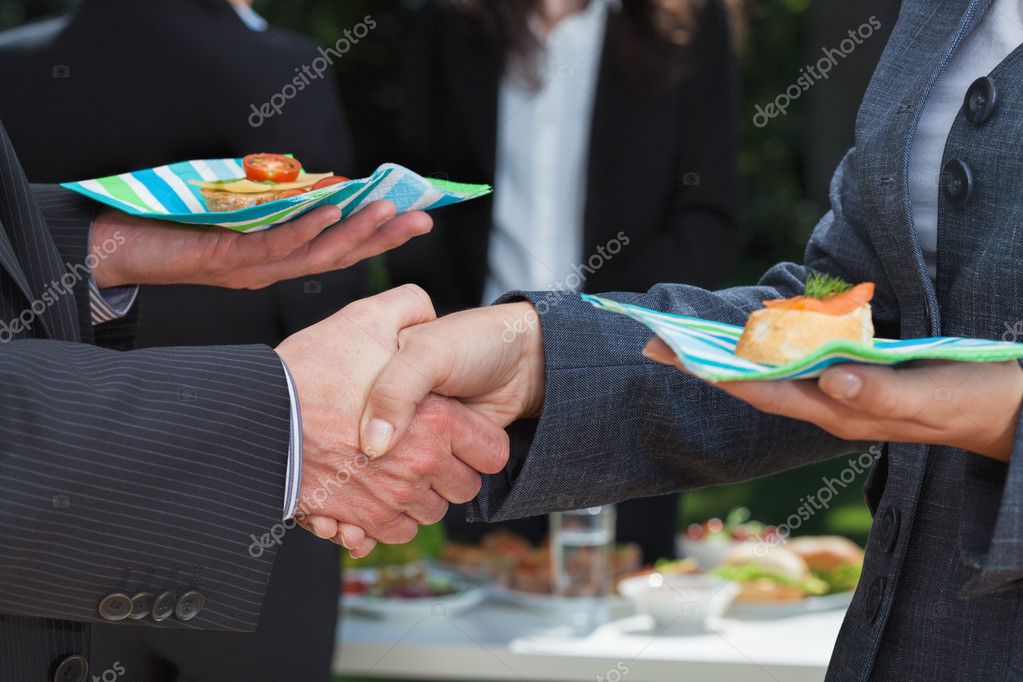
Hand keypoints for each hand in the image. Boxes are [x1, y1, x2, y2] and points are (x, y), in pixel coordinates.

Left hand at [90, 200, 429, 288]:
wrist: (119, 248)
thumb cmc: (175, 230)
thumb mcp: (235, 216)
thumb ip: (273, 208)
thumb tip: (315, 184)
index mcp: (277, 261)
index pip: (338, 250)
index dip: (379, 237)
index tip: (416, 218)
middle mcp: (272, 270)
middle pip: (339, 256)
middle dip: (384, 238)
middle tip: (423, 218)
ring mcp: (253, 268)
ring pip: (316, 254)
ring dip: (356, 232)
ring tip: (389, 209)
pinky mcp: (228, 260)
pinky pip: (276, 245)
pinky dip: (307, 227)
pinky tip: (332, 208)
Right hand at [275, 286, 509, 550]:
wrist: (255, 417)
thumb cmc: (310, 369)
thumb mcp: (365, 320)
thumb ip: (408, 308)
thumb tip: (427, 312)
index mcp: (436, 421)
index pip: (492, 452)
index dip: (479, 442)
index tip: (458, 431)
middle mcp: (420, 465)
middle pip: (464, 487)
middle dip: (450, 471)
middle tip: (424, 448)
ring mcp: (391, 498)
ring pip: (430, 512)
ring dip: (420, 496)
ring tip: (396, 468)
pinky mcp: (361, 521)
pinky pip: (397, 532)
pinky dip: (390, 519)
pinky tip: (376, 493)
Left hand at [644, 337, 1022, 461]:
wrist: (1011, 413)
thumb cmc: (976, 403)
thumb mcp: (933, 397)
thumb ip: (882, 393)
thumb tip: (828, 380)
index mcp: (841, 412)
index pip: (761, 390)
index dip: (713, 372)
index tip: (669, 354)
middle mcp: (832, 405)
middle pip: (753, 382)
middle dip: (704, 363)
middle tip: (654, 342)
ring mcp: (844, 394)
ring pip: (773, 373)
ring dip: (730, 355)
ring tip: (689, 338)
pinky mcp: (860, 379)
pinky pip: (801, 362)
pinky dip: (771, 346)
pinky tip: (756, 333)